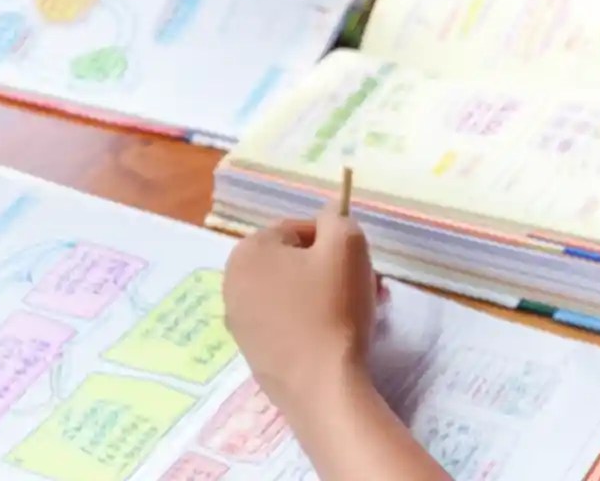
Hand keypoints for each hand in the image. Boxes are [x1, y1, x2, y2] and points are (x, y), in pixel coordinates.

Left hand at [223, 202, 378, 408]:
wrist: (322, 385)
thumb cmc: (333, 308)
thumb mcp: (347, 246)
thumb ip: (339, 220)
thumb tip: (330, 215)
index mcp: (248, 249)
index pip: (300, 229)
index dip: (336, 242)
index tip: (360, 264)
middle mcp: (232, 281)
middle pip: (294, 261)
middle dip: (332, 270)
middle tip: (367, 288)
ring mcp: (238, 320)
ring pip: (292, 292)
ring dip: (325, 295)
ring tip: (356, 314)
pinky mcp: (251, 351)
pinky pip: (285, 322)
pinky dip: (309, 322)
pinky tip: (334, 337)